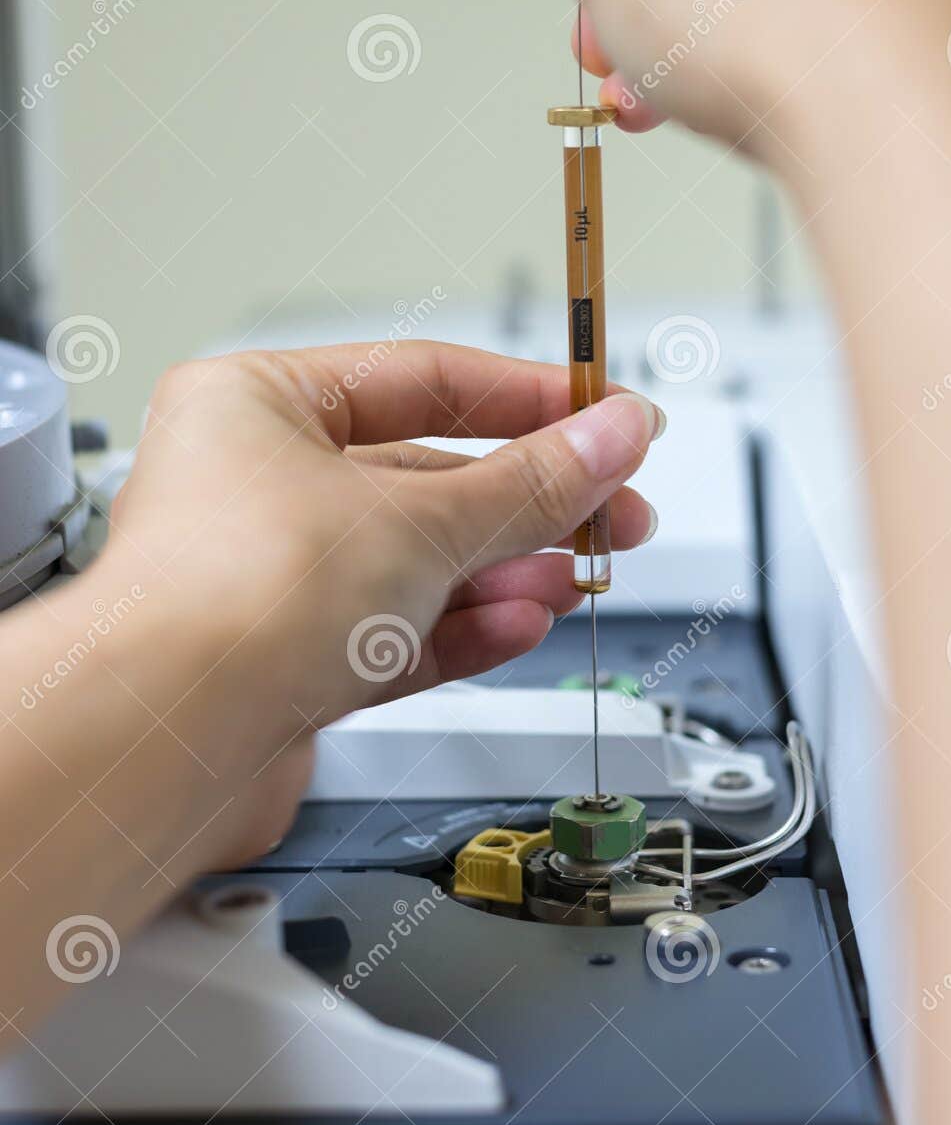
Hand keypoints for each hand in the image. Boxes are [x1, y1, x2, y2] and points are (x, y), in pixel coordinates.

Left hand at [105, 341, 659, 863]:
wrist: (163, 745)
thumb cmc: (235, 601)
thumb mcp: (422, 521)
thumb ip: (531, 484)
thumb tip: (610, 436)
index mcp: (255, 404)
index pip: (420, 379)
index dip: (527, 399)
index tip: (604, 417)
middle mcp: (251, 485)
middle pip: (422, 477)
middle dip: (525, 503)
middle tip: (612, 512)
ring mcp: (266, 579)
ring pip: (409, 562)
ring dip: (500, 572)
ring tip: (571, 578)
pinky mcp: (282, 661)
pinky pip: (388, 631)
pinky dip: (458, 629)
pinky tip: (518, 625)